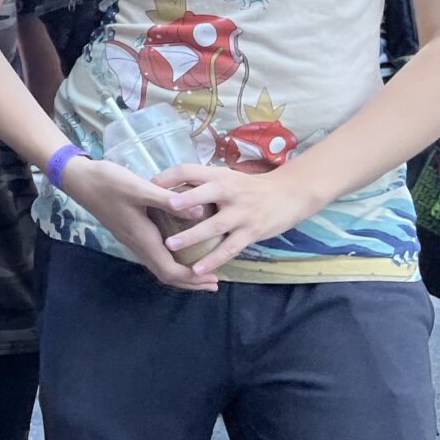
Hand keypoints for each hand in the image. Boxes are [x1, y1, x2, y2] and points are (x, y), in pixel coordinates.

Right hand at [60, 156, 227, 290]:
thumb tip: (201, 212)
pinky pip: (153, 256)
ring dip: (181, 273)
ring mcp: (131, 239)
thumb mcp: (140, 188)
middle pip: (165, 274)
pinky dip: (171, 261)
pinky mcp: (129, 232)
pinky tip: (181, 250)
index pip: (169, 270)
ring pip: (159, 266)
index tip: (213, 279)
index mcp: (142, 237)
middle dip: (190, 282)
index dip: (192, 279)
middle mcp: (137, 244)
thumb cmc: (109, 183)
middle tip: (213, 283)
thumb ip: (169, 201)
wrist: (79, 180)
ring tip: (201, 271)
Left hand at [153, 162, 321, 266]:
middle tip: (163, 206)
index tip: (149, 184)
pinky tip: (197, 269)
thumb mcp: (227, 178)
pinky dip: (213, 259)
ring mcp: (242, 214)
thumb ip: (202, 184)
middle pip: (205, 193)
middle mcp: (231, 192)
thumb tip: (166, 189)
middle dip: (185, 200)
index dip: (169, 176)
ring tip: (171, 245)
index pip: (190, 170)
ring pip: (215, 226)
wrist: (291, 194)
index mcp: (220, 176)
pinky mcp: (251, 232)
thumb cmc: (250, 188)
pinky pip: (229, 248)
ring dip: (192, 236)